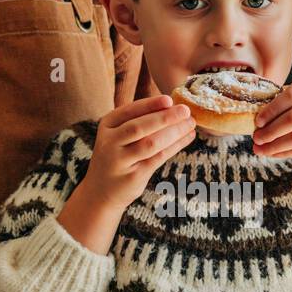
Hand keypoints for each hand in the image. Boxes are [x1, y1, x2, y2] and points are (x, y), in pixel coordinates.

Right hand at [57, 95, 194, 253]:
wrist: (101, 191)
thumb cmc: (116, 156)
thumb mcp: (118, 136)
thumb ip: (138, 121)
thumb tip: (172, 105)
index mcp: (107, 125)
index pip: (130, 111)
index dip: (150, 104)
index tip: (170, 99)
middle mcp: (110, 142)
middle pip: (140, 127)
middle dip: (165, 117)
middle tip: (186, 110)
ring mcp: (120, 161)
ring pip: (151, 143)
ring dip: (174, 132)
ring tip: (190, 124)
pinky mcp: (133, 176)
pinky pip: (158, 158)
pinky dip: (175, 146)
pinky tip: (187, 138)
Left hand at [252, 74, 291, 157]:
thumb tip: (265, 110)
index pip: (288, 96)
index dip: (270, 110)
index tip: (257, 121)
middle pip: (291, 118)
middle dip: (269, 131)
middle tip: (255, 138)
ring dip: (276, 145)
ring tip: (260, 149)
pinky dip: (288, 151)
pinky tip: (276, 154)